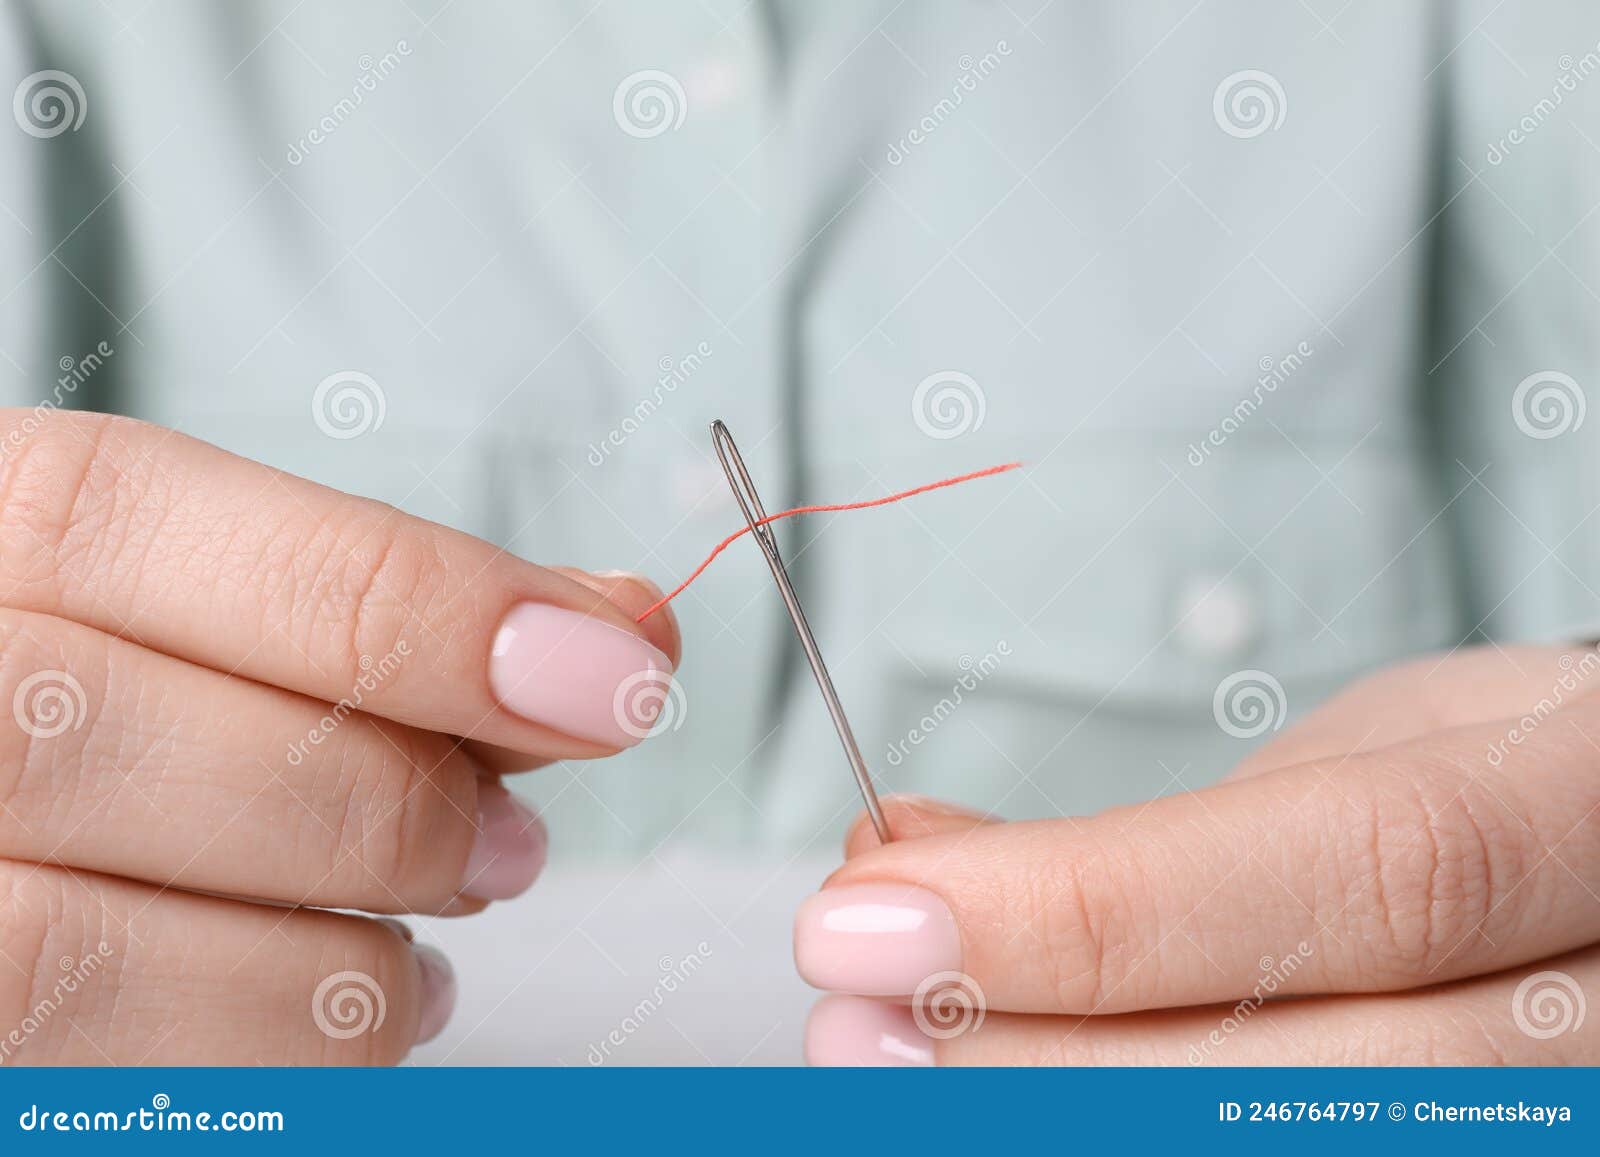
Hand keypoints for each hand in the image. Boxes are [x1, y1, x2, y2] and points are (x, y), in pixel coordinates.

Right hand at [0, 412, 677, 1063]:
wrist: (26, 819)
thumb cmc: (131, 704)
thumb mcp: (207, 620)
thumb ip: (371, 624)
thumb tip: (612, 634)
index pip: (125, 517)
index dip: (400, 597)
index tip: (614, 667)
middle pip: (90, 731)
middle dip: (372, 797)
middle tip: (514, 844)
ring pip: (65, 949)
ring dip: (323, 967)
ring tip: (426, 961)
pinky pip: (80, 1082)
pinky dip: (267, 1061)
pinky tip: (358, 1020)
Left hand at [795, 646, 1599, 1064]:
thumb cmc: (1494, 802)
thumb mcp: (1365, 762)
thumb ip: (1162, 842)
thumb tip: (907, 864)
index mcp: (1593, 814)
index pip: (1373, 872)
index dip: (1102, 908)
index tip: (877, 914)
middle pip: (1325, 1075)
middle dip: (1043, 1065)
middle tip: (852, 1027)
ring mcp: (1575, 1106)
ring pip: (1307, 1148)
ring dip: (1050, 1115)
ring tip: (891, 1068)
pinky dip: (1110, 1131)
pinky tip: (990, 1099)